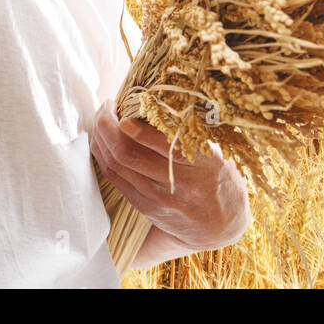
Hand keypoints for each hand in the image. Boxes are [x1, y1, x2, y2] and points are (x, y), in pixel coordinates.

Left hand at [90, 101, 249, 252]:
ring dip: (101, 139)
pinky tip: (101, 142)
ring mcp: (161, 198)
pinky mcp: (147, 207)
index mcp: (203, 162)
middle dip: (108, 126)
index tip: (124, 113)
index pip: (165, 145)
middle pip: (130, 155)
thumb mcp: (217, 151)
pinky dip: (103, 157)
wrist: (221, 221)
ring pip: (117, 166)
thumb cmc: (218, 176)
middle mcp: (181, 182)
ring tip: (101, 119)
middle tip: (106, 107)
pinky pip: (115, 179)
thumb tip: (157, 102)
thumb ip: (192, 132)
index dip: (138, 131)